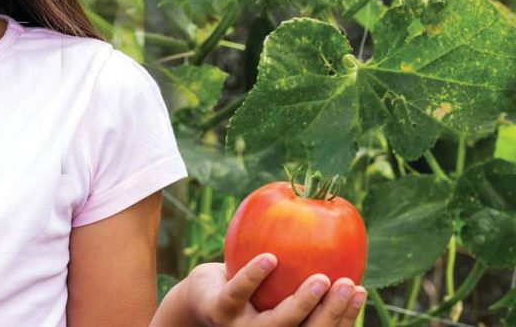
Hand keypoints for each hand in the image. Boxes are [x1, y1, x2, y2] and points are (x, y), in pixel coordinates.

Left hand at [183, 253, 365, 325]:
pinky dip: (254, 276)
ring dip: (301, 301)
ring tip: (320, 277)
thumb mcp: (278, 285)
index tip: (360, 290)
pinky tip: (270, 258)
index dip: (345, 316)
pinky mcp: (220, 311)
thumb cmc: (251, 290)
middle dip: (331, 312)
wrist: (201, 296)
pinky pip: (239, 292)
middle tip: (346, 284)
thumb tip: (342, 242)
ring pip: (277, 322)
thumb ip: (301, 275)